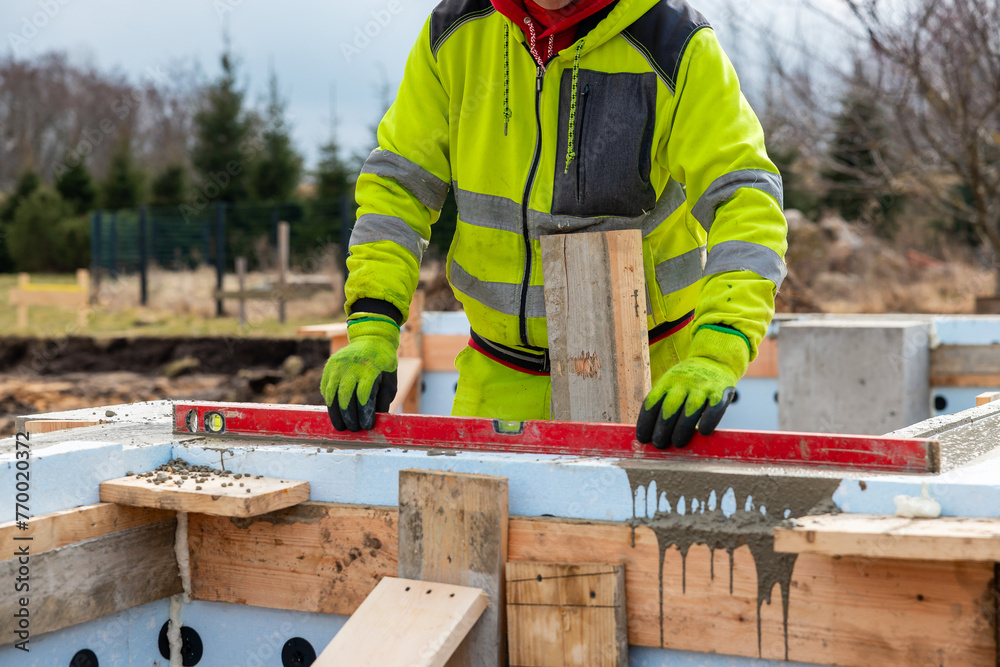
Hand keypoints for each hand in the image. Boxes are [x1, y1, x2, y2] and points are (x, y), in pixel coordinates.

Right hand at [320, 315, 398, 431]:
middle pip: (346, 397)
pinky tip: (334, 412)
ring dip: (335, 413)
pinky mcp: (330, 366)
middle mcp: (351, 367)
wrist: (372, 337)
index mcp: (369, 369)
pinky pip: (326, 388)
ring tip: (340, 426)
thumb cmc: (383, 363)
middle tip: (353, 429)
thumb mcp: (389, 380)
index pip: (363, 396)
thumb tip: (377, 421)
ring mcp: (338, 365)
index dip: (364, 413)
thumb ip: (384, 399)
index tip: (366, 426)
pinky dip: (329, 402)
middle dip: (349, 416)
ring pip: (332, 394)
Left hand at [636, 325, 748, 447]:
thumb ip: (662, 404)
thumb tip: (650, 435)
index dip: (645, 423)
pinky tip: (701, 432)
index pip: (651, 403)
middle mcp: (682, 384)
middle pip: (668, 410)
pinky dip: (707, 422)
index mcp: (667, 383)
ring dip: (681, 430)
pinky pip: (713, 410)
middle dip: (662, 430)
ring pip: (689, 411)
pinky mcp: (719, 393)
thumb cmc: (687, 382)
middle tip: (659, 444)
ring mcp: (701, 388)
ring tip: (677, 443)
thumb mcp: (671, 384)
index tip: (642, 439)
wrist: (714, 360)